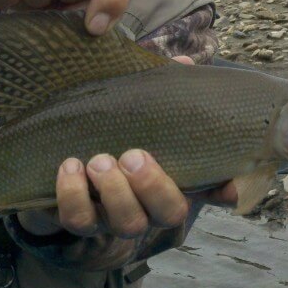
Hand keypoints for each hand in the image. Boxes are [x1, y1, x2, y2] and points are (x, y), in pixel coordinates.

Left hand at [17, 52, 237, 238]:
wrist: (58, 159)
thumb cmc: (110, 130)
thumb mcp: (137, 109)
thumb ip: (161, 89)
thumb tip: (183, 63)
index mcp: (170, 178)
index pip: (210, 192)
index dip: (222, 191)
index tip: (229, 185)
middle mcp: (148, 206)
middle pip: (168, 214)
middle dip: (153, 185)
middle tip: (132, 155)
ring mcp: (113, 217)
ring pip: (127, 224)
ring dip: (114, 192)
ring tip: (97, 160)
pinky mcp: (78, 219)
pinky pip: (77, 220)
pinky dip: (73, 194)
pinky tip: (70, 166)